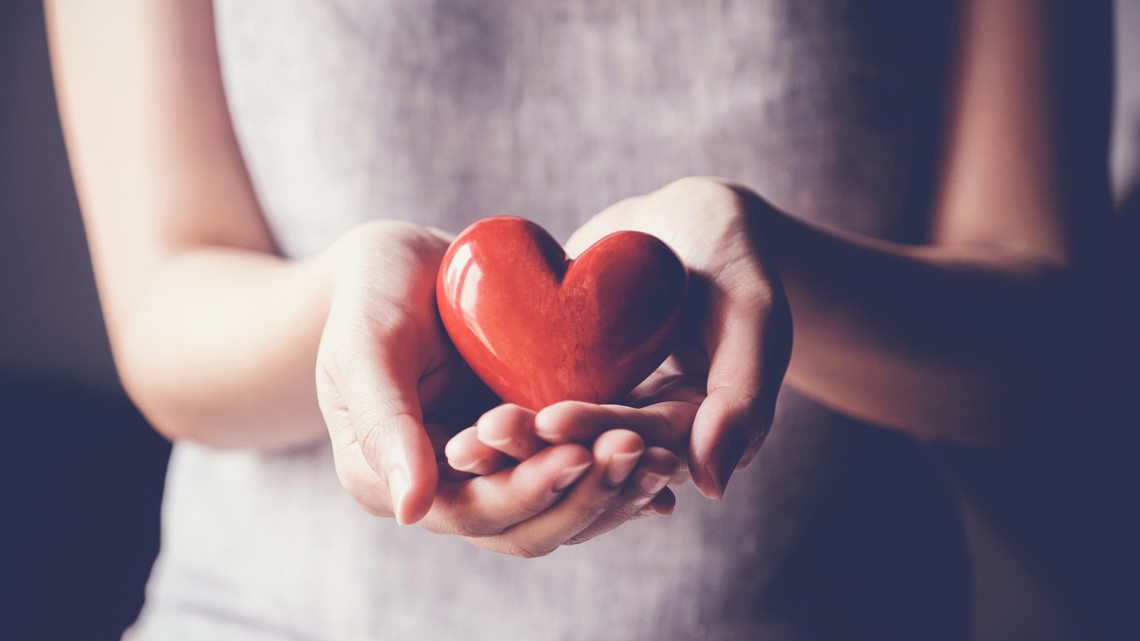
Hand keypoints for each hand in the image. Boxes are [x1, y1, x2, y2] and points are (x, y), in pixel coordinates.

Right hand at [317, 221, 677, 556]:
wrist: (404, 264)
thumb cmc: (370, 293)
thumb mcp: (366, 345)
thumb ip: (382, 422)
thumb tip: (411, 509)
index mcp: (393, 482)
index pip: (473, 513)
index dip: (528, 491)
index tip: (577, 455)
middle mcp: (446, 491)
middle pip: (527, 525)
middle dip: (585, 495)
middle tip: (638, 451)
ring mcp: (492, 470)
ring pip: (561, 506)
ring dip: (613, 490)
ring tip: (664, 457)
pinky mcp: (529, 445)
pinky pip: (578, 469)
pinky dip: (619, 471)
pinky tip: (666, 455)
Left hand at [448, 178, 791, 498]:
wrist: (692, 220)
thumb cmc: (736, 255)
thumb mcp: (754, 313)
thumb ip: (743, 395)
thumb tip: (711, 485)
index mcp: (696, 431)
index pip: (641, 440)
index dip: (596, 431)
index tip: (548, 418)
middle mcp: (645, 430)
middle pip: (590, 448)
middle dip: (538, 447)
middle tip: (483, 434)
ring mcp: (605, 408)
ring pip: (556, 438)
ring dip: (512, 442)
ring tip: (462, 438)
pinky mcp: (571, 383)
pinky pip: (535, 400)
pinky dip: (502, 407)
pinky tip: (460, 410)